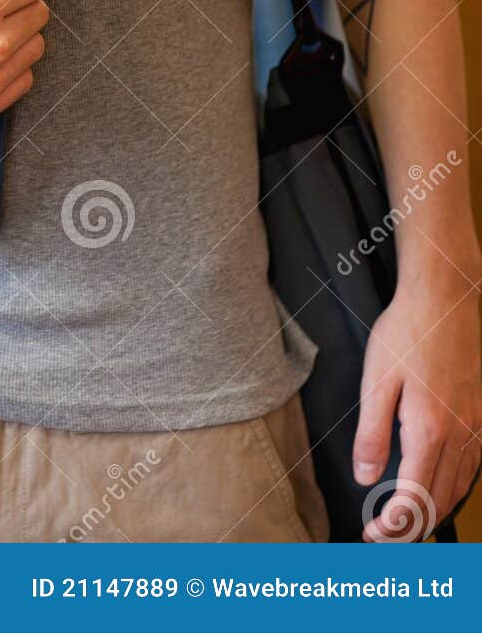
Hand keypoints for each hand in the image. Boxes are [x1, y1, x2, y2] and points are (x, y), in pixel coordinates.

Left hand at [353, 276, 481, 539]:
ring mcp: (477, 426)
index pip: (415, 499)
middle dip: (412, 529)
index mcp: (430, 431)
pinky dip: (454, 489)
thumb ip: (371, 433)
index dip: (394, 526)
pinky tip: (439, 487)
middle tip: (385, 538)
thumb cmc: (408, 332)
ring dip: (434, 512)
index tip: (372, 534)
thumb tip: (365, 478)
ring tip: (408, 522)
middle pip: (440, 502)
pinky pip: (473, 467)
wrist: (446, 298)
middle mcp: (461, 436)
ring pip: (460, 488)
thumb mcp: (376, 380)